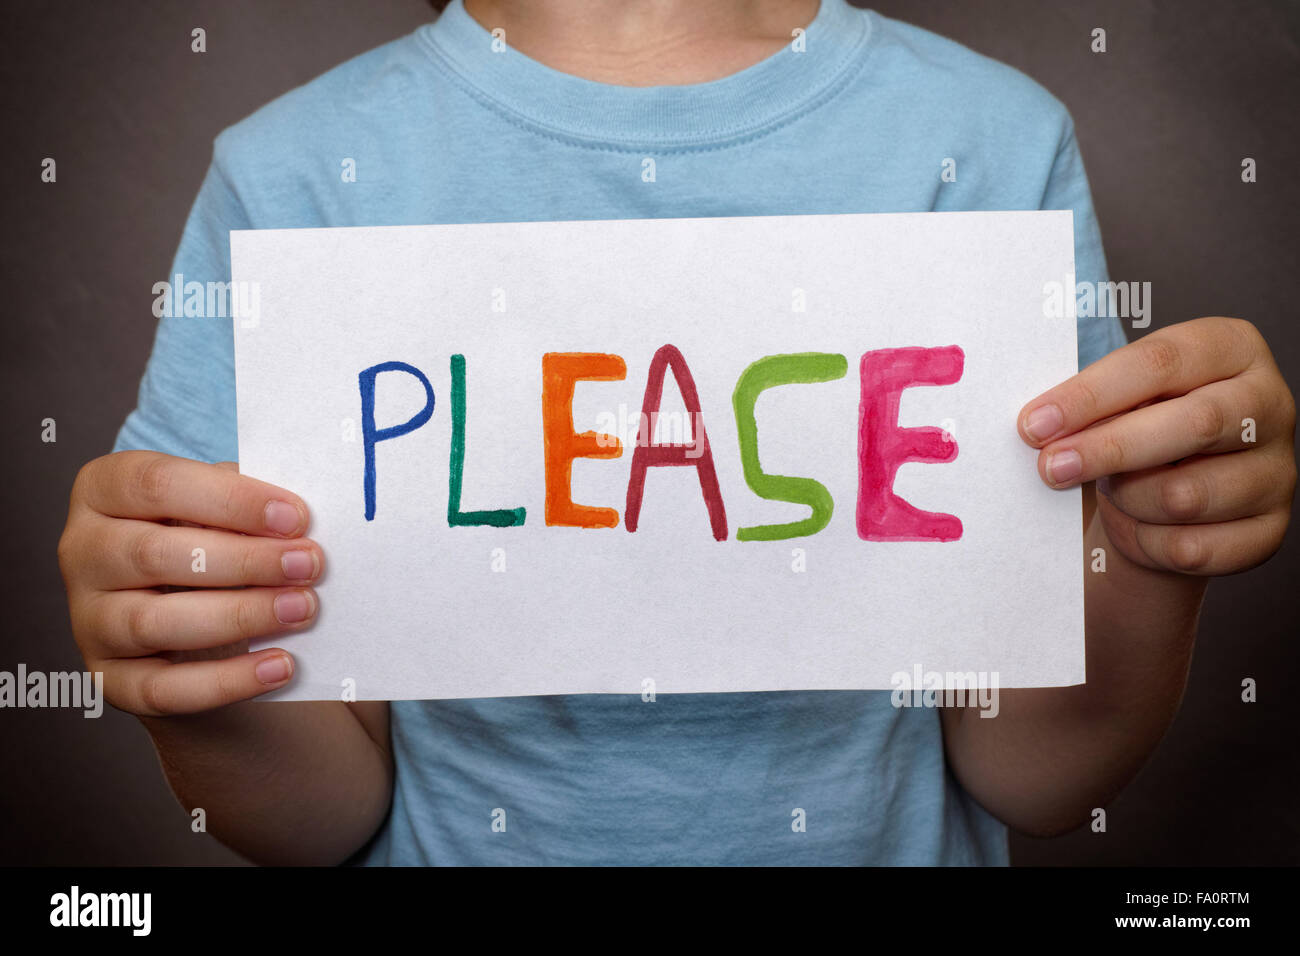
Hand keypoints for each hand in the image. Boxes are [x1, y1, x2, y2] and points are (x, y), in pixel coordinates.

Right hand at [58, 451, 322, 714]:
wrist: (193, 620)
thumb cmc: (211, 541)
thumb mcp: (220, 507)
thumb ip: (244, 502)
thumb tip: (294, 519)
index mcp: (104, 490)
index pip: (157, 484)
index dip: (231, 500)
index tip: (295, 517)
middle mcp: (83, 552)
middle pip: (154, 553)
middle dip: (244, 559)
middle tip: (309, 563)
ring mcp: (89, 619)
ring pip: (154, 622)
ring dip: (239, 615)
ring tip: (302, 608)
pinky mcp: (111, 679)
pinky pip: (164, 688)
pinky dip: (227, 680)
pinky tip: (280, 665)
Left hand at [1018, 317, 1295, 574]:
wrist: (1161, 500)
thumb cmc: (1135, 431)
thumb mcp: (1117, 400)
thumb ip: (1092, 402)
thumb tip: (1041, 424)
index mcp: (1231, 348)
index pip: (1161, 362)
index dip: (1092, 394)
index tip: (1036, 423)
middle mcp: (1268, 405)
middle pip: (1194, 423)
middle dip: (1108, 448)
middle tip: (1050, 467)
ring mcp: (1277, 471)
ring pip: (1187, 495)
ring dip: (1128, 499)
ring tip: (1110, 490)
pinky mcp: (1267, 531)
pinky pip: (1191, 548)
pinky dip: (1145, 543)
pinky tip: (1136, 525)